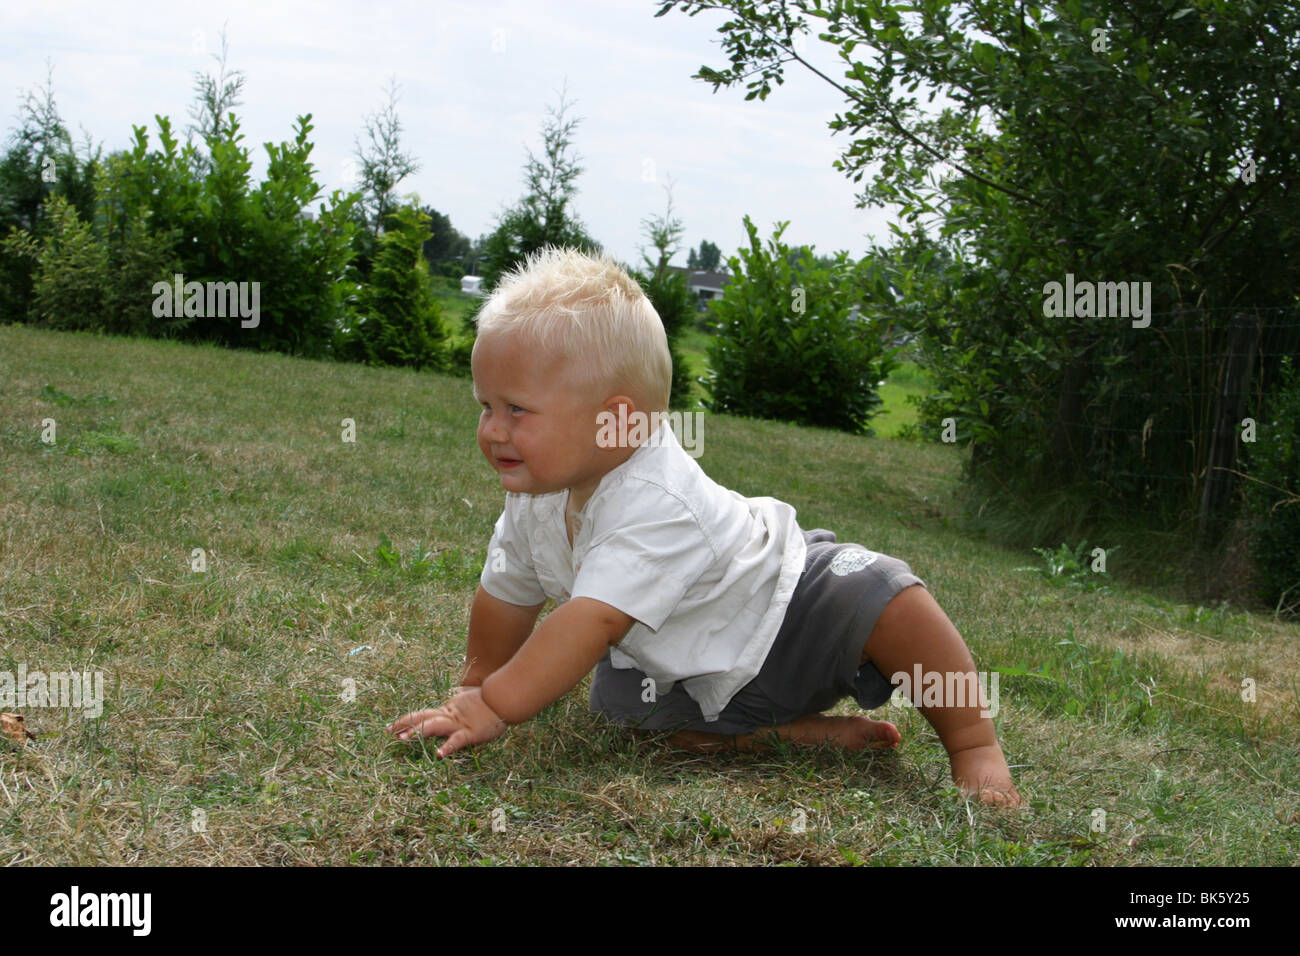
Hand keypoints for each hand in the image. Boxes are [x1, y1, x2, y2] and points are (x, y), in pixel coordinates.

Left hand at [387, 687, 507, 757]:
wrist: (503, 698)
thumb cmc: (489, 700)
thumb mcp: (468, 700)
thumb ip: (458, 699)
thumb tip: (454, 696)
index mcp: (448, 710)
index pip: (423, 714)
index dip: (407, 719)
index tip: (391, 727)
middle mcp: (449, 716)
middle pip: (423, 718)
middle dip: (405, 724)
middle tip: (389, 732)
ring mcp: (458, 724)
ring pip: (434, 726)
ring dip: (418, 731)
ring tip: (403, 739)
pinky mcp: (470, 733)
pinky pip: (456, 741)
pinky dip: (447, 747)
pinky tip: (438, 754)